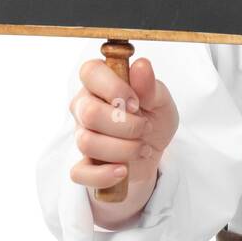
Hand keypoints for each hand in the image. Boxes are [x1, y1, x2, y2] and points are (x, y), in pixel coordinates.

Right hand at [68, 55, 179, 192]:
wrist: (152, 152)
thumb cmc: (153, 118)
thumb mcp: (161, 101)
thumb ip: (151, 85)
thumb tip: (141, 66)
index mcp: (100, 83)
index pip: (90, 71)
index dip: (114, 87)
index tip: (137, 103)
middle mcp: (84, 106)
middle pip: (89, 112)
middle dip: (125, 124)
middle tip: (145, 127)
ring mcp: (80, 135)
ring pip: (87, 142)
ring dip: (124, 149)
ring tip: (143, 148)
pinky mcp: (83, 164)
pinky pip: (80, 172)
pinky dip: (104, 174)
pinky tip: (123, 170)